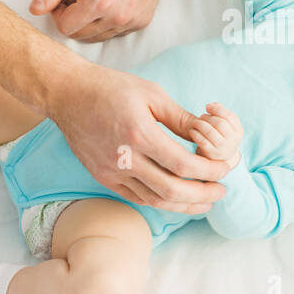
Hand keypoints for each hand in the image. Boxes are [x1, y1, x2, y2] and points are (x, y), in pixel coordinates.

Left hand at [30, 0, 178, 42]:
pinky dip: (107, 20)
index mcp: (100, 2)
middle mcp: (118, 17)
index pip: (65, 27)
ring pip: (96, 36)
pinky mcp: (142, 21)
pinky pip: (114, 32)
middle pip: (80, 35)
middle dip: (74, 16)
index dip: (59, 11)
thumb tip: (35, 9)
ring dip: (90, 20)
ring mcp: (132, 21)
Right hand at [50, 61, 229, 213]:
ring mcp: (111, 172)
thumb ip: (181, 120)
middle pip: (171, 190)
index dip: (209, 171)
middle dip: (202, 195)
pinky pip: (137, 198)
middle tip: (222, 192)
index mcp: (139, 134)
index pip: (183, 165)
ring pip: (154, 200)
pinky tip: (178, 199)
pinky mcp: (103, 177)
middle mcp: (124, 158)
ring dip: (184, 205)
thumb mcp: (152, 94)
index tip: (225, 168)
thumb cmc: (111, 88)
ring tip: (205, 202)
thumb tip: (209, 136)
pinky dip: (161, 201)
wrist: (68, 94)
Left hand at [188, 102, 243, 170]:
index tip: (207, 106)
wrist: (219, 158)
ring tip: (196, 122)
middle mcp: (233, 141)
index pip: (230, 117)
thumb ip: (221, 112)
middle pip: (220, 123)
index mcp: (238, 131)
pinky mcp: (211, 155)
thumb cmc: (221, 136)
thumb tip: (212, 105)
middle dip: (208, 117)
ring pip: (210, 131)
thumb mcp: (226, 125)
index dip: (217, 109)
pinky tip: (192, 130)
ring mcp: (223, 149)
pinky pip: (202, 141)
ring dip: (200, 124)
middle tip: (201, 116)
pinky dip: (195, 133)